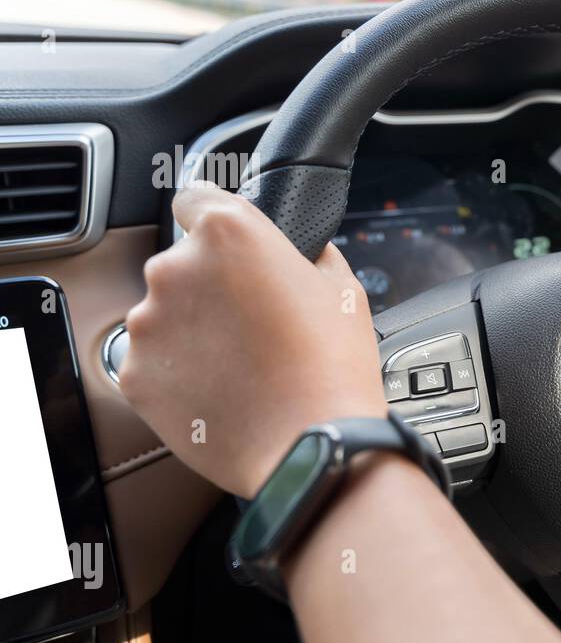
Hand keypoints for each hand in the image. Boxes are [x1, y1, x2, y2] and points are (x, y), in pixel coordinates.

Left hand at [119, 183, 386, 498]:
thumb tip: (304, 252)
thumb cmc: (331, 369)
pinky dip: (179, 372)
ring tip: (240, 364)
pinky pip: (154, 361)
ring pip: (165, 314)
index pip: (196, 196)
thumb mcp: (343, 289)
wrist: (310, 445)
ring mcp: (149, 323)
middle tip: (253, 323)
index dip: (214, 219)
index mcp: (229, 235)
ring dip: (193, 330)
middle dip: (211, 287)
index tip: (225, 244)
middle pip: (182, 264)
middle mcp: (177, 269)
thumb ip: (310, 255)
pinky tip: (221, 389)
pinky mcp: (135, 373)